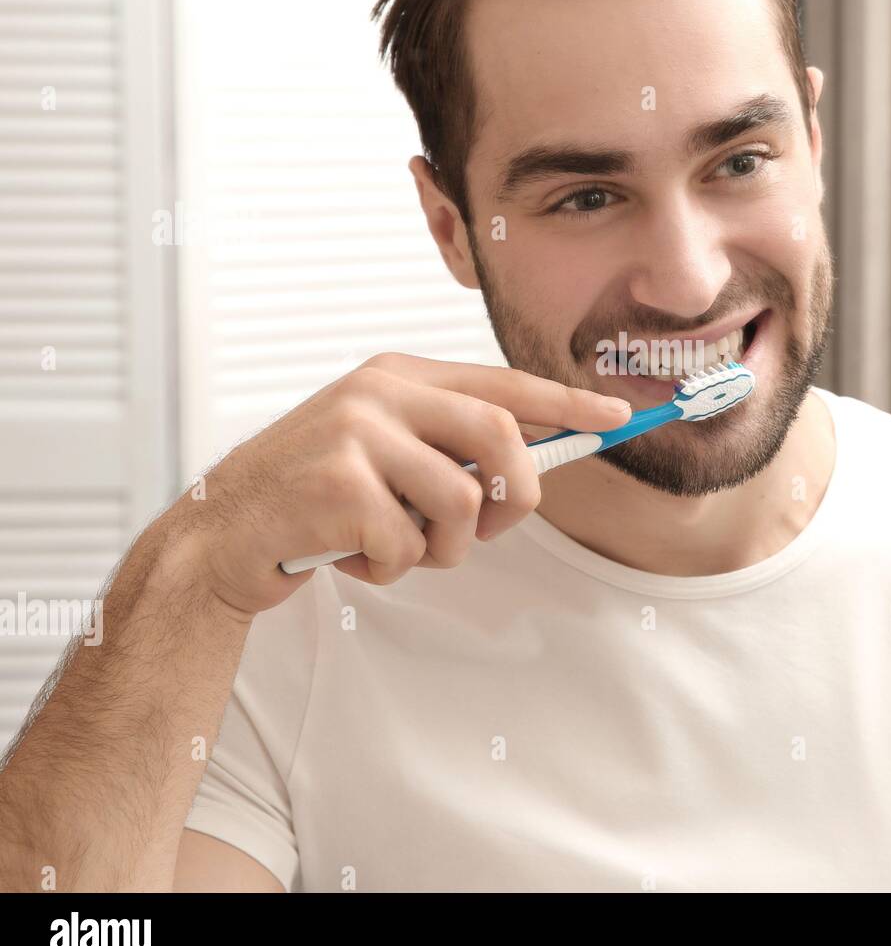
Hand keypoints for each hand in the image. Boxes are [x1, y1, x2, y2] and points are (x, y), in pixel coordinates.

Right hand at [166, 353, 630, 615]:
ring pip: (462, 502)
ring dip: (441, 548)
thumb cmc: (313, 498)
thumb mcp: (378, 448)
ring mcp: (357, 433)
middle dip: (514, 496)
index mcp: (399, 376)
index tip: (616, 417)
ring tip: (392, 546)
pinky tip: (348, 557)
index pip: (502, 382)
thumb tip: (528, 468)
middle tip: (489, 529)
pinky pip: (410, 545)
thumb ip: (442, 447)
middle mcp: (381, 392)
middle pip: (501, 435)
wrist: (219, 533)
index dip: (565, 401)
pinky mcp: (337, 484)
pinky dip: (390, 569)